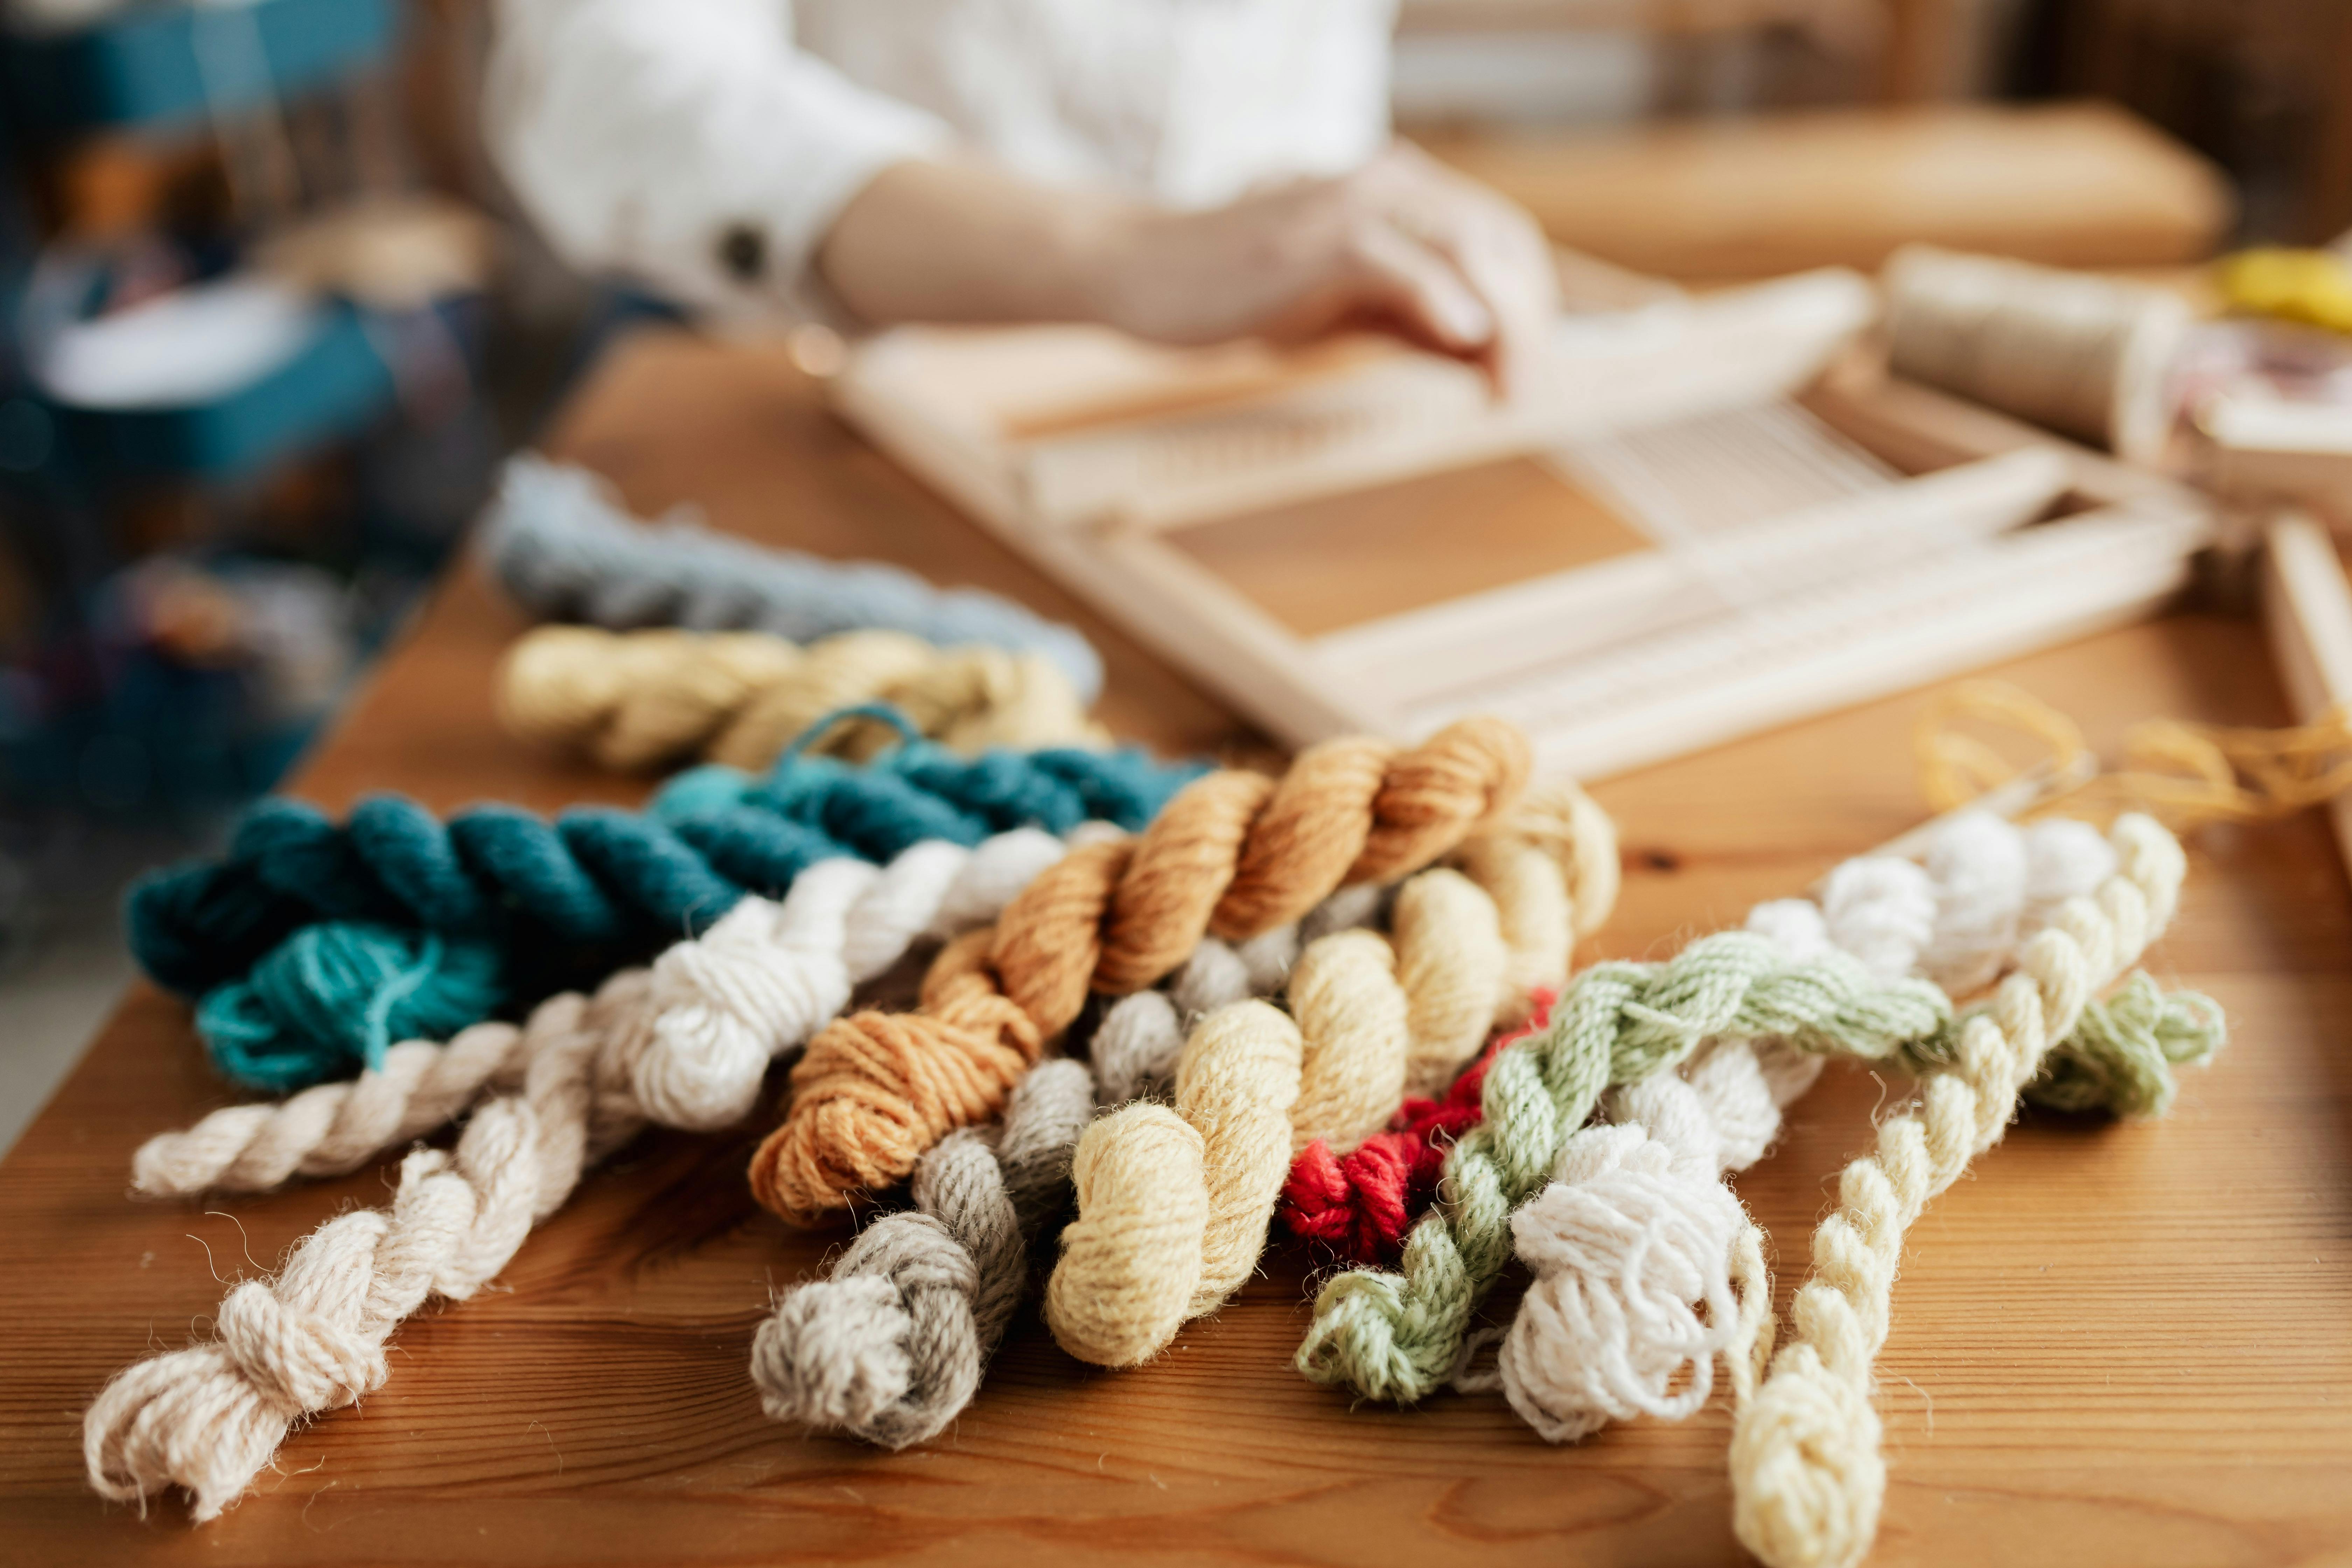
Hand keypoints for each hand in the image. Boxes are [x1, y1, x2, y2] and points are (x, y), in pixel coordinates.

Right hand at [1093, 143, 1558, 393]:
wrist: (1142, 271)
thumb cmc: (1238, 291)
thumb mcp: (1342, 307)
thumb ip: (1411, 319)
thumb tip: (1485, 353)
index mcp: (1397, 192)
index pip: (1502, 239)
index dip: (1529, 306)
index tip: (1525, 373)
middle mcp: (1386, 182)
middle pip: (1501, 243)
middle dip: (1529, 322)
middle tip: (1522, 393)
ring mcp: (1351, 203)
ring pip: (1468, 247)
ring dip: (1504, 322)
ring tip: (1506, 385)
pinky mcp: (1316, 236)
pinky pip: (1401, 261)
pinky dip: (1442, 299)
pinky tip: (1464, 341)